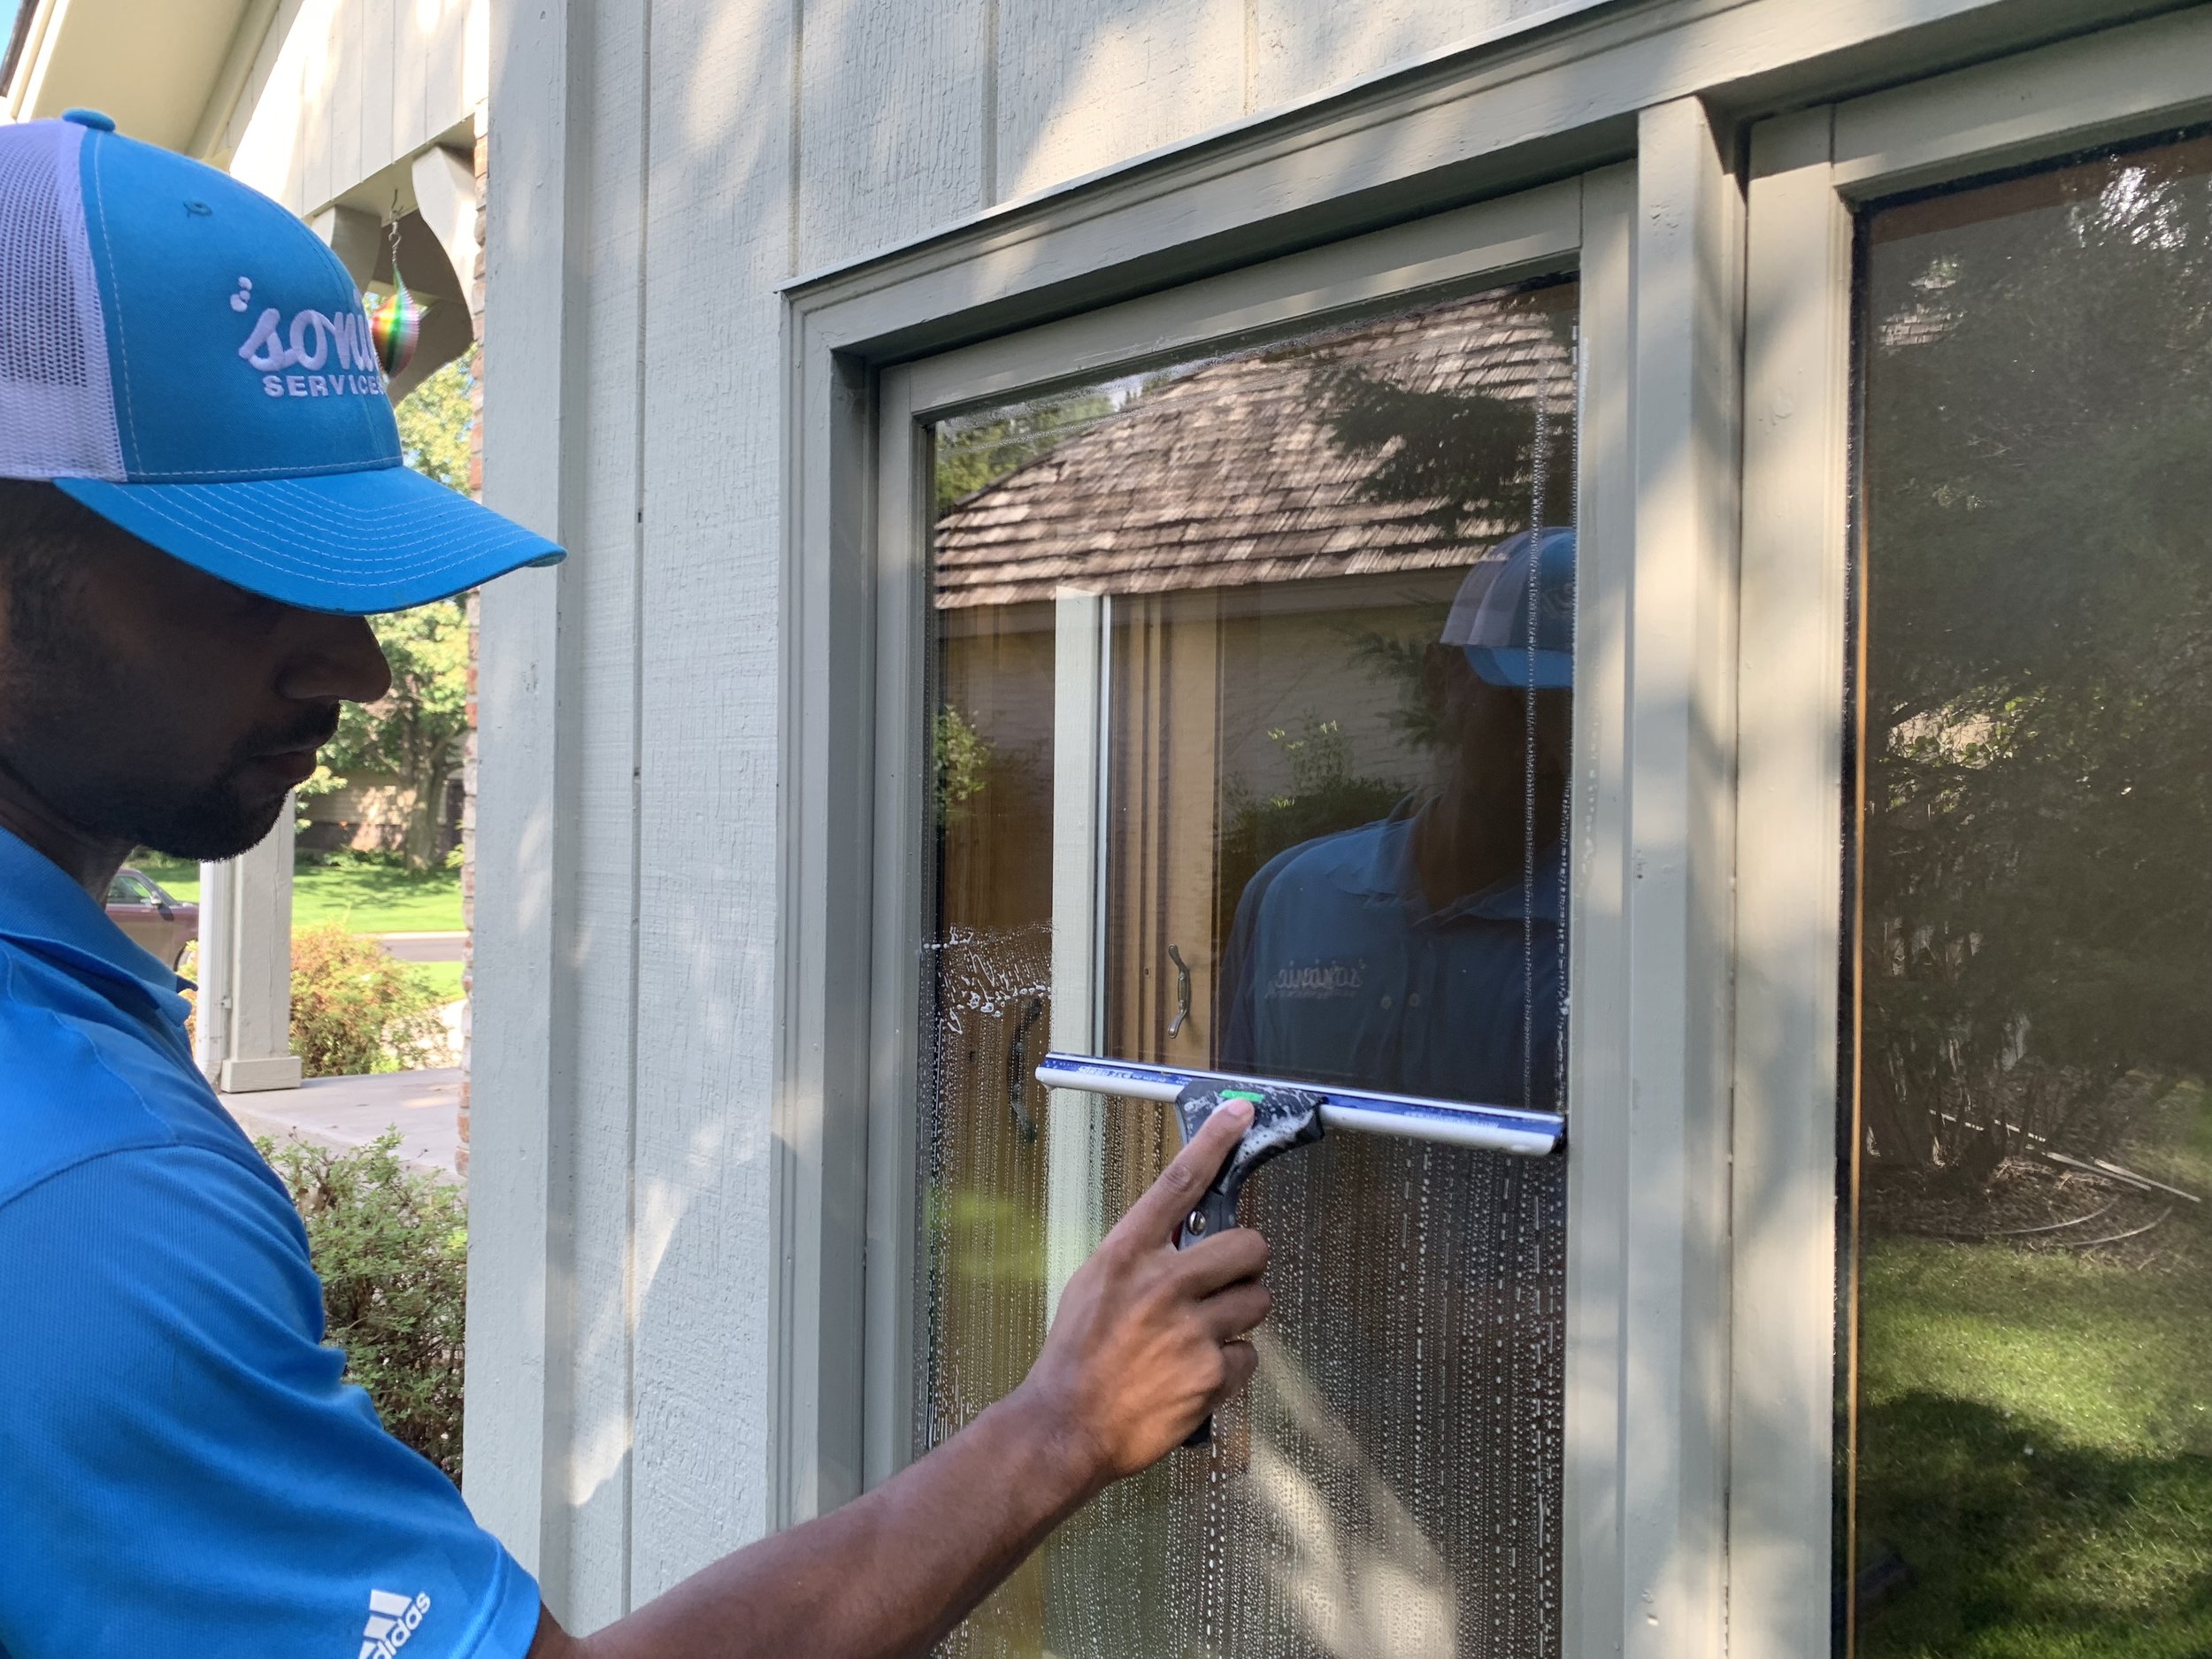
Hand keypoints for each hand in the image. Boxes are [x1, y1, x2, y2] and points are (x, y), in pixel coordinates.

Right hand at [1013, 1101, 1272, 1488]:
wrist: (1066, 1425)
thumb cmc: (1077, 1356)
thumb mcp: (1095, 1285)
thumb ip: (1141, 1257)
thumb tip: (1185, 1236)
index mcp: (1127, 1254)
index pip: (1179, 1182)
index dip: (1214, 1141)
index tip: (1240, 1113)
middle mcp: (1162, 1283)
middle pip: (1249, 1246)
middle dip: (1246, 1264)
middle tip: (1226, 1283)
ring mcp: (1190, 1328)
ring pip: (1257, 1302)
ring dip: (1239, 1318)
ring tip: (1200, 1337)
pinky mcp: (1210, 1372)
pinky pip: (1248, 1356)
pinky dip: (1228, 1368)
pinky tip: (1194, 1376)